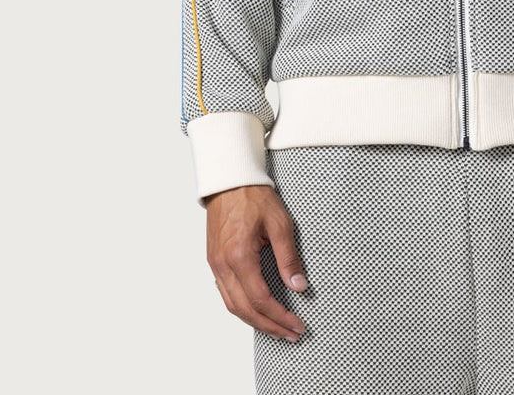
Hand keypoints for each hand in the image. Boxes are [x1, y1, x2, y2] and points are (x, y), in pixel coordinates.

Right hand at [205, 184, 309, 340]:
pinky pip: (226, 294)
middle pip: (245, 309)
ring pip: (233, 305)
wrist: (230, 180)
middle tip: (291, 334)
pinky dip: (242, 307)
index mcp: (239, 256)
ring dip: (255, 321)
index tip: (298, 324)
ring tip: (277, 328)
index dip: (280, 316)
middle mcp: (222, 265)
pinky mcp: (214, 261)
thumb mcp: (280, 223)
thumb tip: (299, 286)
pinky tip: (257, 310)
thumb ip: (288, 257)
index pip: (261, 299)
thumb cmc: (254, 196)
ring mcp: (215, 264)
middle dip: (269, 326)